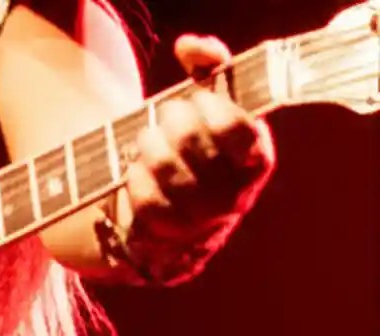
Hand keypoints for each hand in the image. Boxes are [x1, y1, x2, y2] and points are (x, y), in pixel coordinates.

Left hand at [122, 34, 276, 284]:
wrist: (173, 218)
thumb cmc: (197, 151)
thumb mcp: (212, 110)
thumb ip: (210, 67)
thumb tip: (191, 46)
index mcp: (255, 159)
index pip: (235, 127)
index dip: (209, 105)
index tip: (196, 99)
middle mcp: (234, 194)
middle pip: (191, 140)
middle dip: (170, 119)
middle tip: (167, 116)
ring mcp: (200, 218)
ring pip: (165, 167)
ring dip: (148, 144)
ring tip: (148, 140)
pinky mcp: (167, 233)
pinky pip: (144, 197)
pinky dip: (134, 176)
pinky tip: (136, 169)